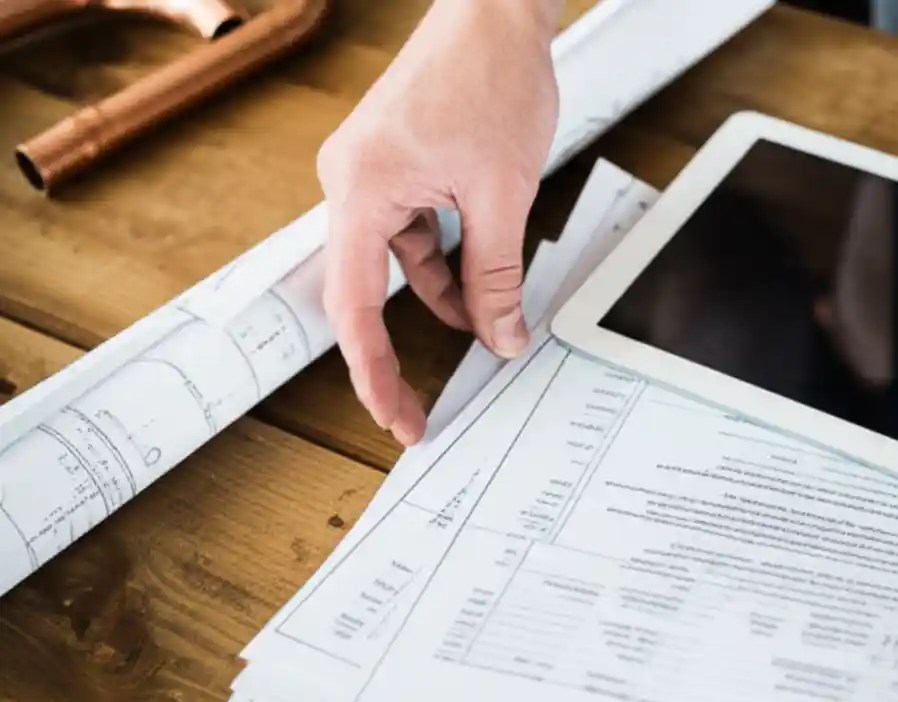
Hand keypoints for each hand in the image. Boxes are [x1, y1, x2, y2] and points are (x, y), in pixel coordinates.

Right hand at [318, 0, 561, 444]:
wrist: (495, 10)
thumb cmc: (493, 79)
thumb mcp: (504, 194)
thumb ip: (498, 276)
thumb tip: (503, 338)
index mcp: (360, 190)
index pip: (356, 307)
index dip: (375, 374)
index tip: (397, 419)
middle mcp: (348, 183)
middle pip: (364, 291)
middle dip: (397, 351)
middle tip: (418, 411)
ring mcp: (366, 173)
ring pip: (396, 262)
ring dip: (441, 296)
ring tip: (488, 321)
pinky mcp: (390, 166)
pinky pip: (409, 232)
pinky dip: (444, 259)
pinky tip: (478, 278)